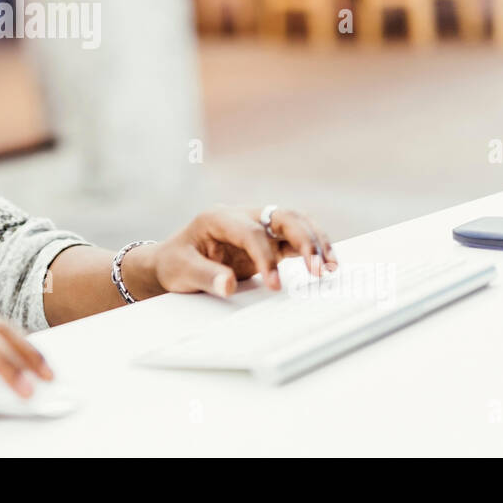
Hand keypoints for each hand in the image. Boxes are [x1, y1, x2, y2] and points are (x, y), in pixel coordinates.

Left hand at [127, 205, 336, 298]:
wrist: (172, 260)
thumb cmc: (175, 263)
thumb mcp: (181, 270)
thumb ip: (205, 276)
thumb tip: (228, 285)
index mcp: (219, 217)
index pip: (251, 232)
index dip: (266, 257)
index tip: (275, 284)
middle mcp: (242, 216)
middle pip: (281, 216)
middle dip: (304, 240)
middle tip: (318, 269)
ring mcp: (257, 225)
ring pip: (295, 223)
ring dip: (316, 242)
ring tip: (331, 267)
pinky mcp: (267, 239)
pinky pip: (295, 238)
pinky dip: (313, 248)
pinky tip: (327, 264)